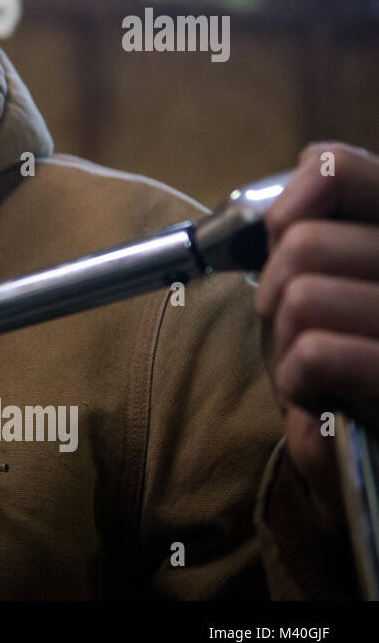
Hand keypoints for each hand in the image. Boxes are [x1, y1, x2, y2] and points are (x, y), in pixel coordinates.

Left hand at [254, 142, 378, 531]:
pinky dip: (298, 382)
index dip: (290, 201)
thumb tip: (303, 182)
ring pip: (301, 294)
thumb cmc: (351, 376)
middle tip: (301, 334)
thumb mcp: (335, 289)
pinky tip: (324, 401)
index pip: (339, 167)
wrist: (370, 474)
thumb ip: (322, 231)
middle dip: (274, 295)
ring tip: (318, 371)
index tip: (281, 241)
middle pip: (300, 243)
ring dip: (286, 343)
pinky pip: (315, 351)